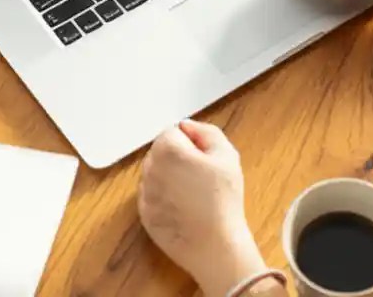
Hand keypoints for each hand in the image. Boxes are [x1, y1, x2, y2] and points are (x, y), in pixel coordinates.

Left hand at [139, 121, 267, 295]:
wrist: (215, 245)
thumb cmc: (224, 199)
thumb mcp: (227, 155)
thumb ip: (206, 132)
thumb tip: (187, 126)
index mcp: (168, 150)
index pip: (172, 132)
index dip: (192, 142)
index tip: (205, 159)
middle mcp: (150, 169)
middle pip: (160, 151)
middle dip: (177, 157)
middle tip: (201, 175)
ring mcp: (144, 194)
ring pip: (155, 174)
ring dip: (169, 177)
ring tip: (193, 193)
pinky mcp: (144, 215)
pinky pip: (152, 196)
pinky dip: (164, 198)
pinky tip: (184, 208)